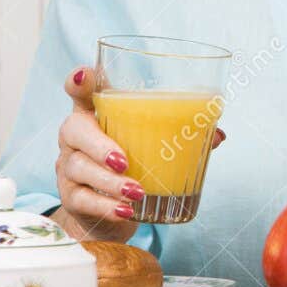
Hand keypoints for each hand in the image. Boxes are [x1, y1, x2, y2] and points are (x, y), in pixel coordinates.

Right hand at [50, 64, 226, 241]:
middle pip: (72, 130)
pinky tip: (125, 210)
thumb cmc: (131, 164)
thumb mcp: (150, 144)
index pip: (80, 92)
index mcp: (96, 116)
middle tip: (124, 161)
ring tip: (137, 191)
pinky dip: (105, 206)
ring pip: (79, 168)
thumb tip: (217, 134)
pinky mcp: (71, 197)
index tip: (87, 75)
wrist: (106, 208)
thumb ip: (180, 134)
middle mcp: (76, 138)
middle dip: (98, 145)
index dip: (78, 81)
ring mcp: (69, 167)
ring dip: (110, 182)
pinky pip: (82, 200)